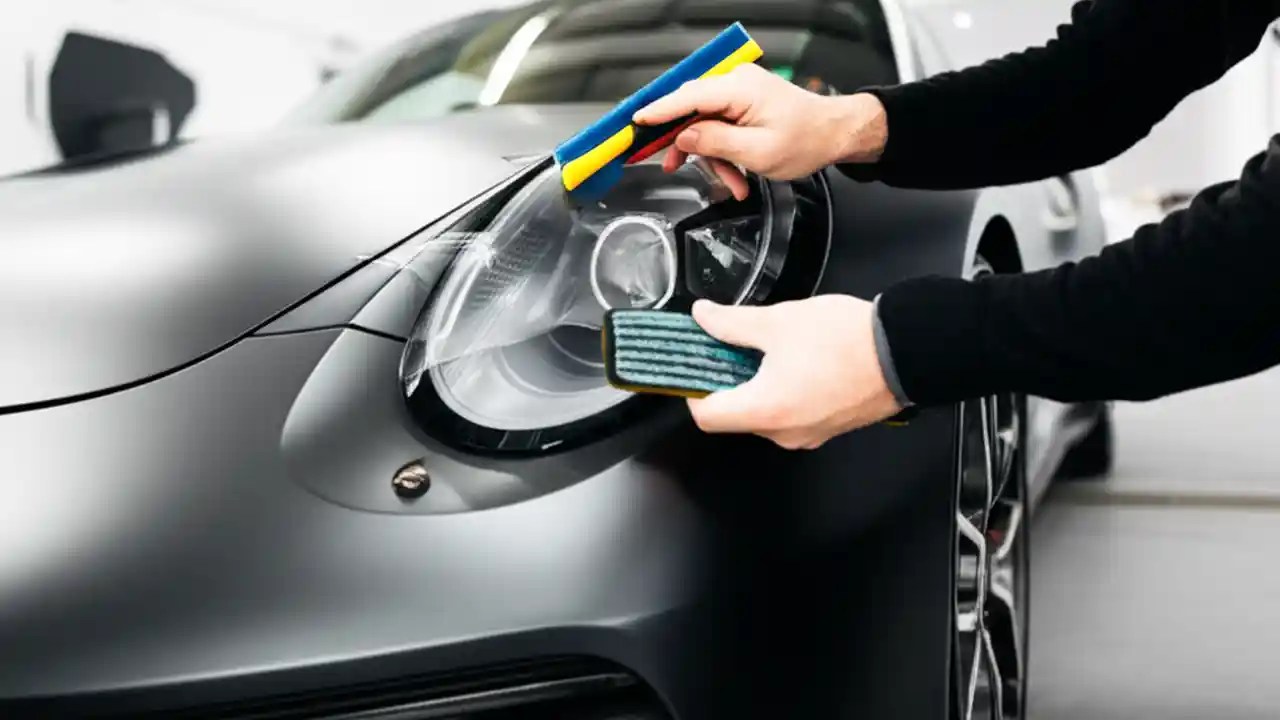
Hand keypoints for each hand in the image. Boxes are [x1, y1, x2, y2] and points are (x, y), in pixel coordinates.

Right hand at [633, 64, 887, 199]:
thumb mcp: (757, 152)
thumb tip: (682, 138)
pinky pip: (720, 125)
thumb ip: (715, 142)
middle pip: (691, 110)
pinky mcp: (743, 102)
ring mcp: (739, 91)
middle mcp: (736, 83)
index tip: (635, 122)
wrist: (834, 134)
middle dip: (687, 145)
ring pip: (705, 124)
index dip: (658, 111)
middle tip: (671, 167)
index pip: (687, 96)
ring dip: (713, 157)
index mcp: (739, 89)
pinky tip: (737, 176)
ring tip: (732, 184)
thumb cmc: (806, 140)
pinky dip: (725, 151)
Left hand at [687, 296, 902, 449]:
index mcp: (765, 411)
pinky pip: (792, 415)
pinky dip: (785, 392)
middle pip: (735, 416)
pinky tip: (797, 361)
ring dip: (759, 385)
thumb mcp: (779, 322)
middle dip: (729, 381)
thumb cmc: (847, 340)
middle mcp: (784, 433)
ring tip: (771, 348)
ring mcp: (809, 434)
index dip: (694, 390)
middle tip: (733, 347)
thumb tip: (704, 318)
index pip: (706, 416)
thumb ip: (732, 323)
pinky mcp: (828, 428)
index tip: (697, 365)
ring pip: (765, 415)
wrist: (907, 351)